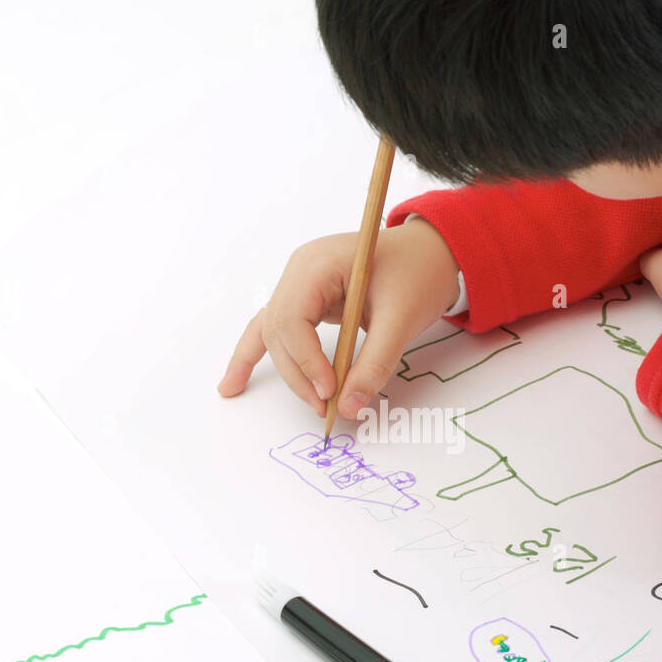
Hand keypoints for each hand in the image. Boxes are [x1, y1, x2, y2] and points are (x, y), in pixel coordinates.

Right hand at [218, 217, 460, 418]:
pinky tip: (232, 385)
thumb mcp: (402, 318)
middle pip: (279, 332)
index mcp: (317, 264)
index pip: (292, 318)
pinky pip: (275, 331)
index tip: (331, 391)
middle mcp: (299, 273)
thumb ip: (376, 364)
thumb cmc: (417, 272)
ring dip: (289, 373)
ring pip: (275, 336)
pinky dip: (254, 357)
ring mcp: (299, 286)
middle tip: (328, 409)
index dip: (306, 360)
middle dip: (299, 374)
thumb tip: (351, 407)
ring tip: (312, 407)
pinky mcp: (307, 302)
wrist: (429, 252)